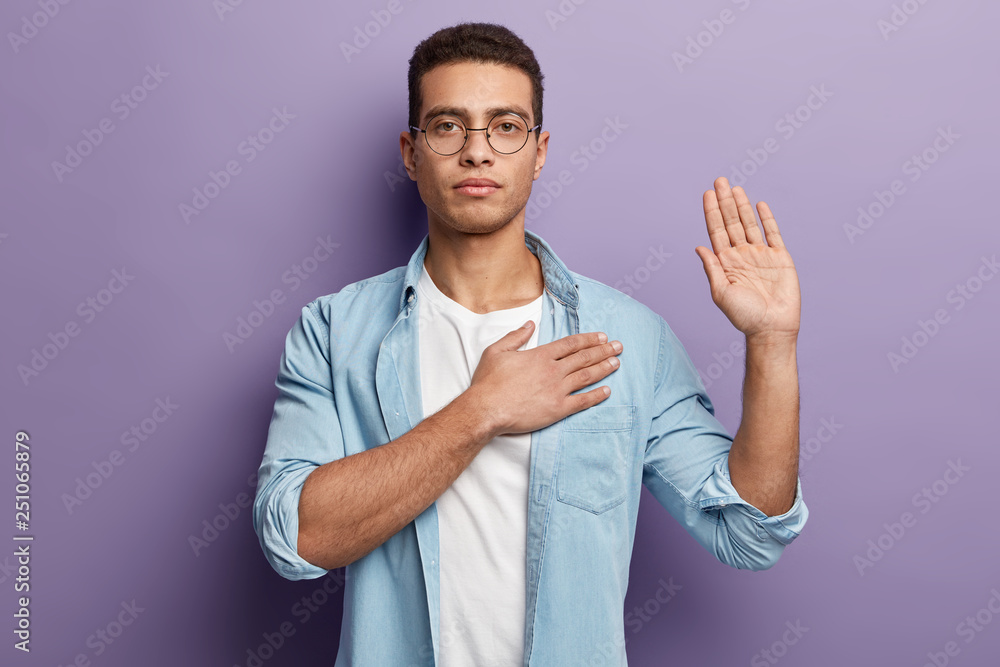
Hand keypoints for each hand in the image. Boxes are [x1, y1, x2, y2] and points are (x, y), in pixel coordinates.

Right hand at [467, 322, 622, 436]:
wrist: (486, 409)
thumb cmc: (488, 382)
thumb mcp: (496, 351)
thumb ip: (516, 336)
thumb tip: (530, 324)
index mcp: (540, 355)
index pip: (570, 344)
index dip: (588, 339)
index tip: (602, 337)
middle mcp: (553, 370)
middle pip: (583, 357)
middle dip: (603, 350)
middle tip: (618, 347)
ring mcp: (557, 390)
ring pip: (587, 376)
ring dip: (604, 368)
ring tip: (616, 363)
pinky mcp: (557, 409)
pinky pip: (582, 401)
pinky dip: (596, 395)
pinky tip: (607, 391)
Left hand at [694, 177, 800, 341]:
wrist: (771, 328)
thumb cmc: (744, 316)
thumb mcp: (721, 293)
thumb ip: (712, 268)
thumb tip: (699, 246)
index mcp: (726, 263)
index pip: (716, 231)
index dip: (712, 213)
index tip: (707, 194)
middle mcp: (742, 255)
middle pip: (732, 222)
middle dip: (725, 202)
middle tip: (719, 181)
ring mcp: (761, 255)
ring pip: (750, 224)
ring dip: (742, 206)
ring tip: (735, 188)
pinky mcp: (781, 258)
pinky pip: (773, 233)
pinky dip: (767, 219)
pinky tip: (759, 205)